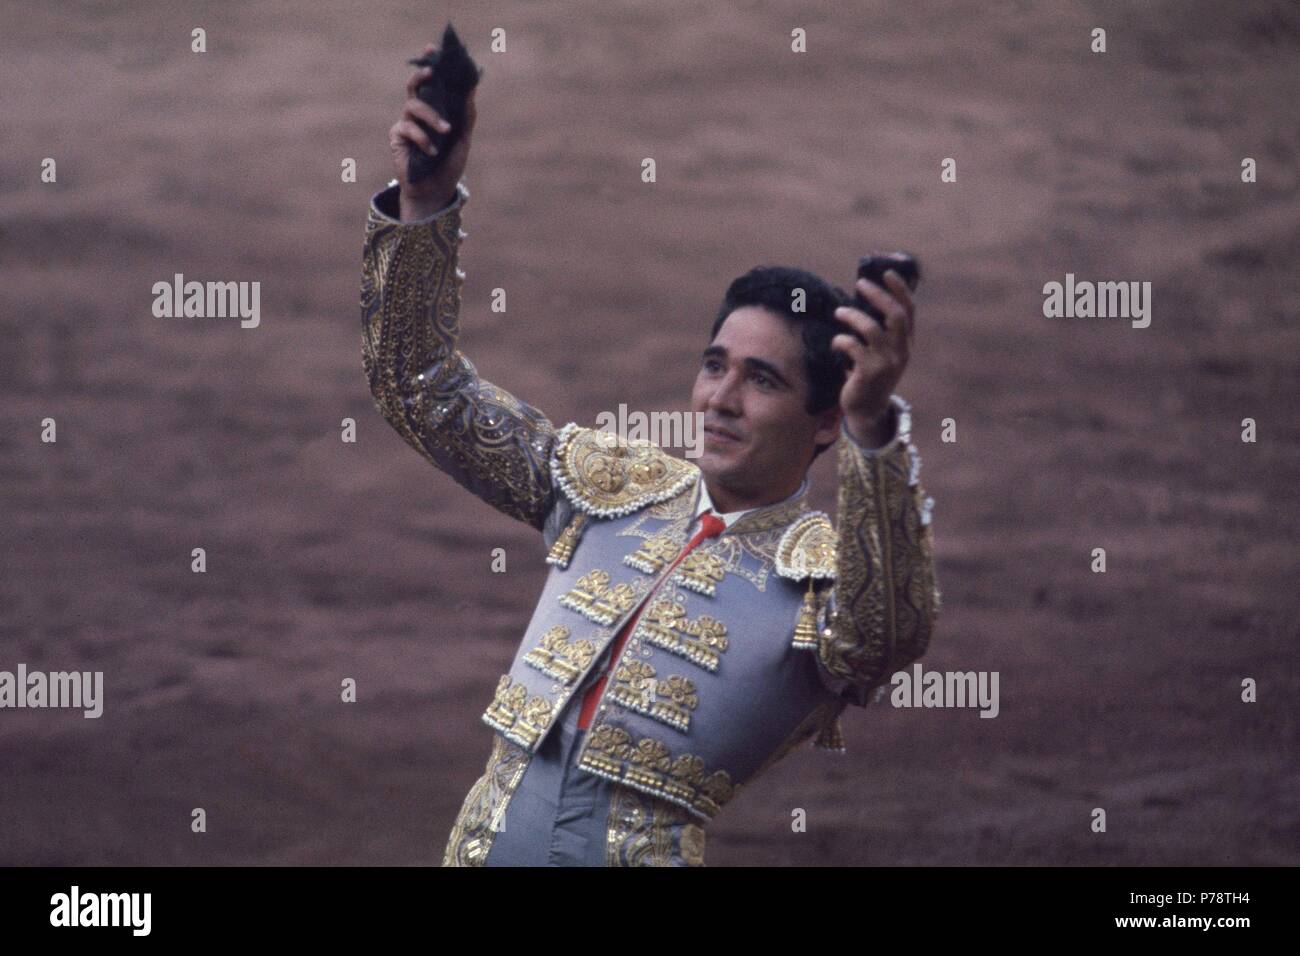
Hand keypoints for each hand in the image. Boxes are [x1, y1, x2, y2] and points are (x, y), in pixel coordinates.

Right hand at [388, 42, 477, 219]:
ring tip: (445, 132)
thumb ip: (465, 114)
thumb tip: (471, 87)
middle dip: (421, 75)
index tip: (432, 48)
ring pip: (414, 105)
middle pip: (415, 85)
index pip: (432, 83)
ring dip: (432, 117)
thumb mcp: (463, 138)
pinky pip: (408, 127)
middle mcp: (418, 113)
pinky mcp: (397, 136)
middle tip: (431, 71)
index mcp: (435, 109)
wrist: (435, 191)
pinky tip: (431, 151)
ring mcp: (406, 123)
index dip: (430, 63)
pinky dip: (422, 138)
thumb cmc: (449, 164)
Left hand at [830, 271, 915, 446]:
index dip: (900, 289)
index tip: (887, 272)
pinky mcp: (869, 373)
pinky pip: (853, 347)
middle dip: (877, 295)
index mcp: (906, 343)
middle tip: (860, 284)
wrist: (867, 409)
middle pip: (894, 315)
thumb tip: (863, 300)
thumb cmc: (870, 373)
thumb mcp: (882, 351)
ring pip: (871, 329)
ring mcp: (886, 363)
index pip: (908, 310)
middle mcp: (901, 351)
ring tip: (839, 312)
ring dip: (852, 316)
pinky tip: (836, 343)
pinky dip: (840, 340)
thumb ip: (879, 330)